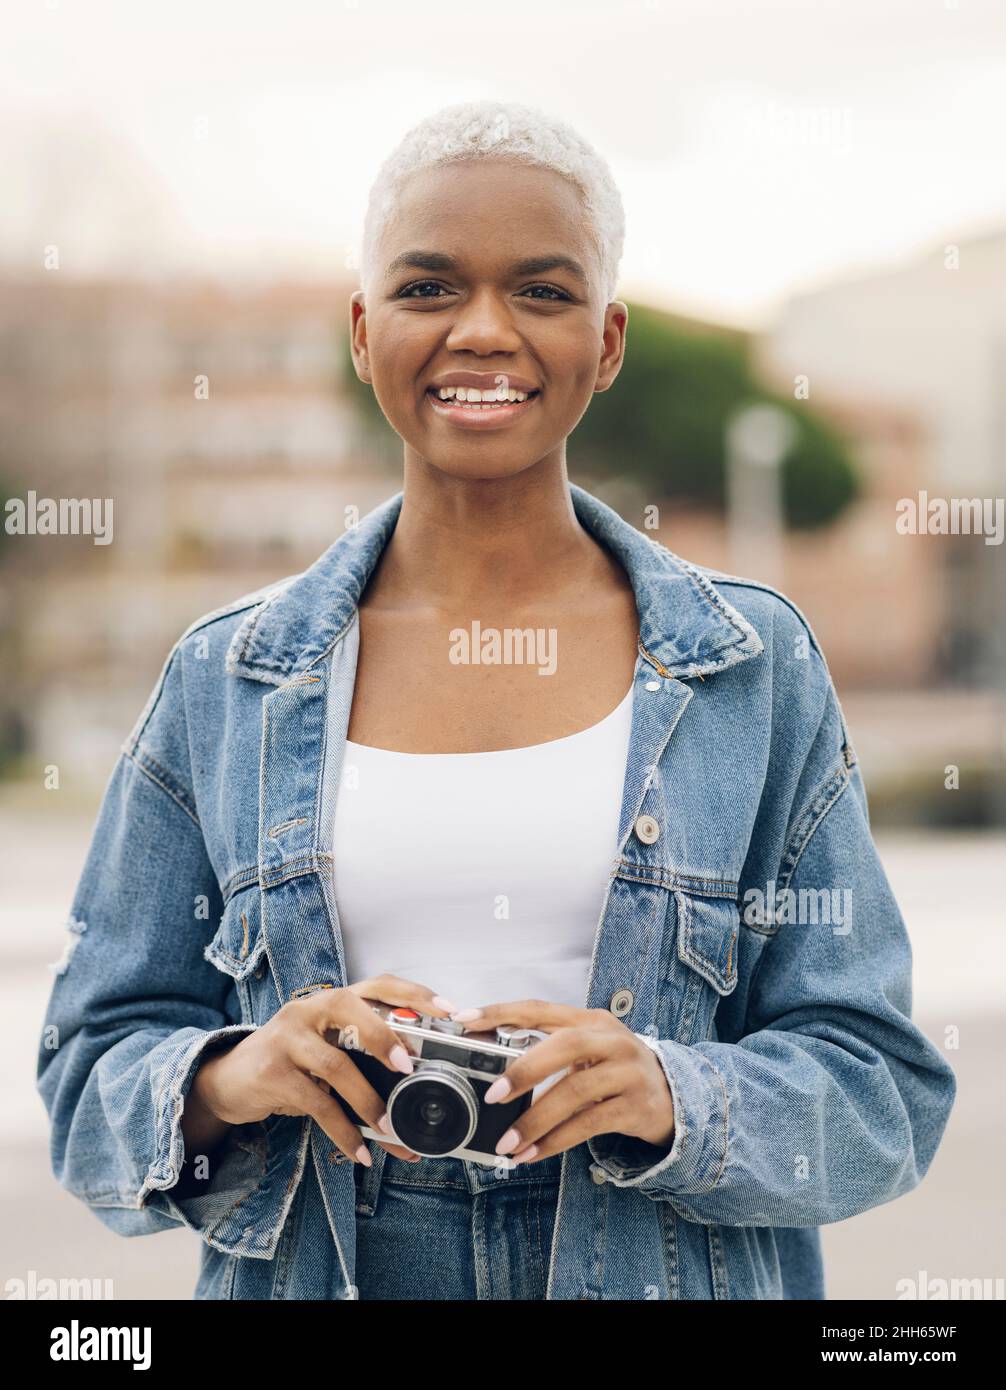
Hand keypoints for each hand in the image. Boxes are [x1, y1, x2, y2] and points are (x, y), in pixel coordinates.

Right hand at [188, 974, 458, 1164]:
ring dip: (367, 1101)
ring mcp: (287, 1038)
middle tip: (409, 1067)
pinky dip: (343, 1131)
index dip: (415, 993)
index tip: (449, 1010)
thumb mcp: (326, 1047)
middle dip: (384, 1036)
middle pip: (351, 1008)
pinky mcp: (272, 1073)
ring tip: (390, 1130)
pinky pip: (317, 1104)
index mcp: (332, 1001)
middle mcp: (309, 1009)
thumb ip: (363, 1053)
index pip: (378, 983)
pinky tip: (359, 1151)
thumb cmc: (293, 1063)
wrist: (229, 1080)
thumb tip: (418, 1085)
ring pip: (336, 1065)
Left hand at [451, 1000, 674, 1163]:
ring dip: (536, 1119)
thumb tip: (491, 1073)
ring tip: (507, 1142)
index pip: (540, 1008)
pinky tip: (533, 1153)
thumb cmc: (615, 1071)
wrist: (672, 1096)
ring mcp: (627, 1071)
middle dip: (525, 1070)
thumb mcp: (587, 1050)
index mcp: (590, 1019)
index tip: (464, 1020)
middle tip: (493, 1095)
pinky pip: (589, 1124)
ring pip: (576, 1091)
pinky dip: (556, 1141)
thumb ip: (548, 1051)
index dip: (501, 1012)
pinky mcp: (635, 1106)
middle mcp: (611, 1039)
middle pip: (565, 1045)